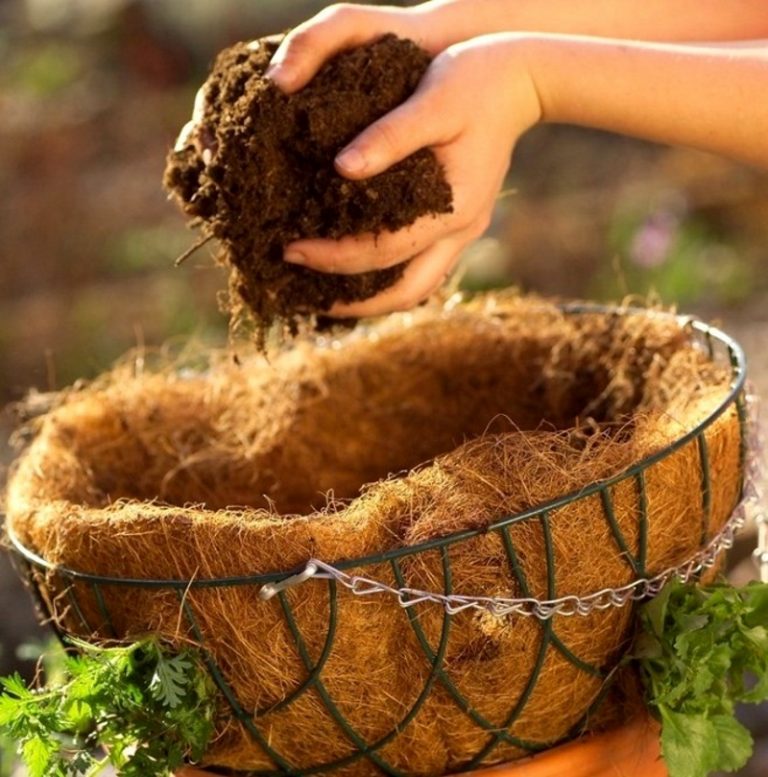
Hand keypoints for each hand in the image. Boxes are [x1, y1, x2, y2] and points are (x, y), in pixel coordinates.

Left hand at [277, 34, 541, 316]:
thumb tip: (340, 169)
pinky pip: (422, 266)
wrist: (521, 79)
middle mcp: (462, 231)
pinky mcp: (460, 222)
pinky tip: (357, 267)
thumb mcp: (433, 101)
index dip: (334, 258)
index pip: (384, 252)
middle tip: (306, 297)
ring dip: (373, 298)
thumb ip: (389, 136)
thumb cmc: (475, 82)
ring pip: (418, 286)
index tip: (290, 251)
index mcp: (454, 208)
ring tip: (326, 293)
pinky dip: (389, 275)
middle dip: (355, 304)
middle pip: (407, 292)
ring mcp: (464, 231)